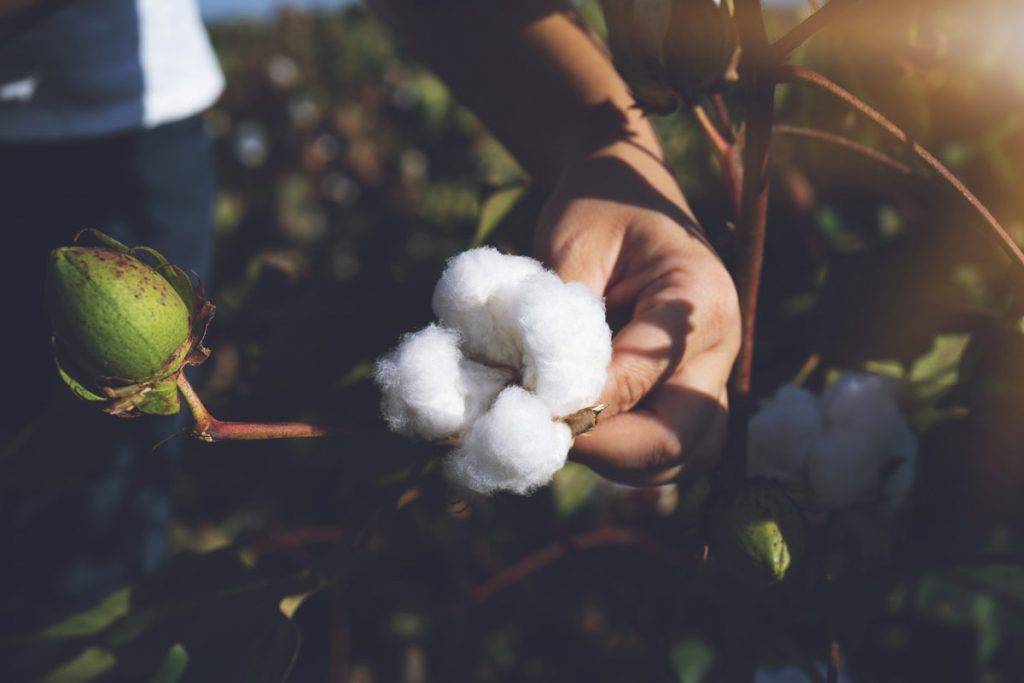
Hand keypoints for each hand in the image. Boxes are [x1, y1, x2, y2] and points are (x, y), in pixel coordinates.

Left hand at [536, 139, 740, 485]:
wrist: (627, 188)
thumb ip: (563, 317)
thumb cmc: (599, 205)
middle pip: (682, 439)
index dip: (582, 406)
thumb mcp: (573, 243)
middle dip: (609, 452)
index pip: (641, 380)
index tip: (524, 410)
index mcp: (699, 301)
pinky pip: (672, 445)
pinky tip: (579, 430)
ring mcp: (711, 373)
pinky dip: (626, 452)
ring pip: (683, 455)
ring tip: (560, 433)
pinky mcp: (690, 388)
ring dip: (620, 461)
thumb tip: (541, 394)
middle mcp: (720, 347)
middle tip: (543, 437)